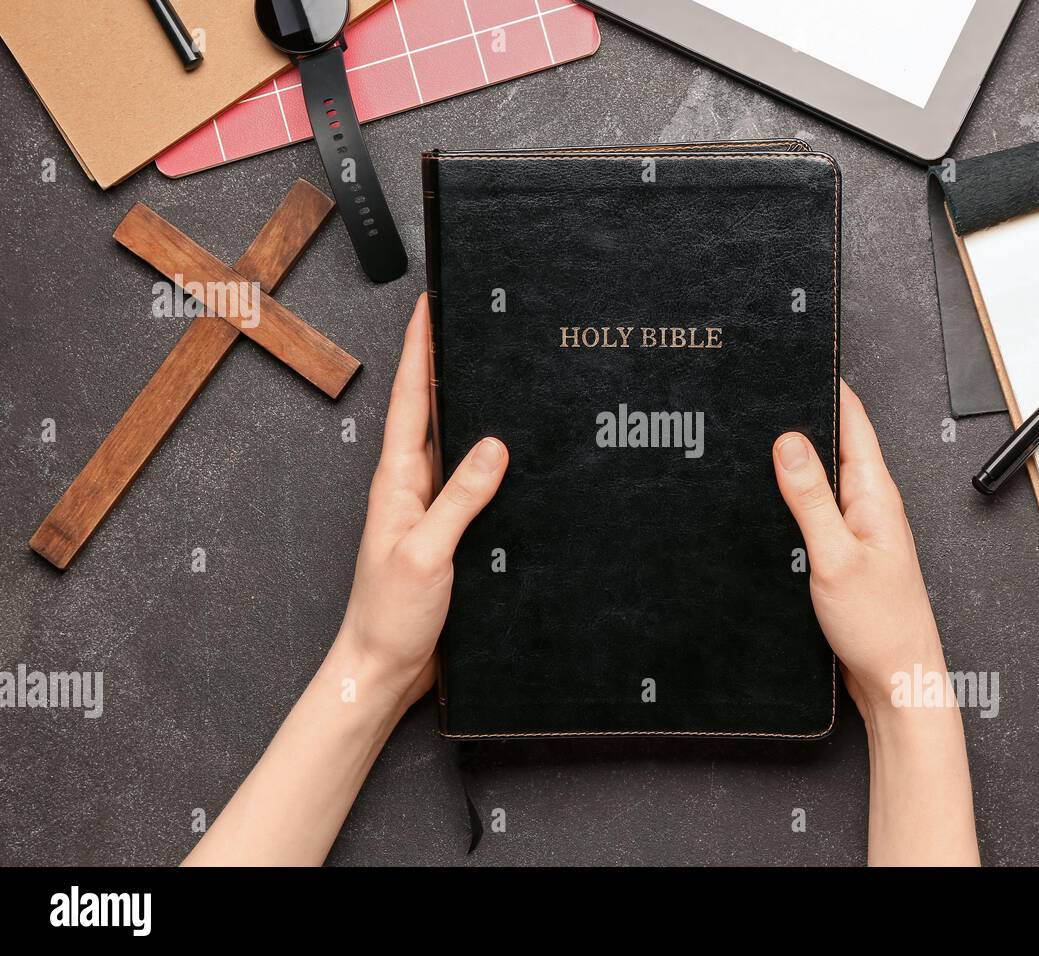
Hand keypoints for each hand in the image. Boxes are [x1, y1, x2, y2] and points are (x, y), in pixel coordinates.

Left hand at [336, 294, 507, 711]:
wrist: (382, 669)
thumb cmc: (388, 617)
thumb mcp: (426, 553)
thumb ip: (459, 500)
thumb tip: (493, 446)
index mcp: (397, 482)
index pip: (412, 401)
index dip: (420, 350)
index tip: (430, 306)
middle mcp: (411, 488)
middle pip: (431, 411)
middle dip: (444, 362)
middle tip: (465, 321)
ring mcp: (427, 511)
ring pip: (452, 446)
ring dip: (467, 407)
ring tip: (491, 371)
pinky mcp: (446, 535)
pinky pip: (469, 484)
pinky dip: (487, 461)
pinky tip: (509, 456)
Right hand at [771, 380, 944, 720]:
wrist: (896, 681)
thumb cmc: (880, 627)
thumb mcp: (835, 555)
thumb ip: (810, 498)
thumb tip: (789, 442)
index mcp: (876, 496)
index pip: (853, 423)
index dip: (827, 388)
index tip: (798, 360)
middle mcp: (870, 507)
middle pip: (835, 446)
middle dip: (802, 417)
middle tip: (764, 394)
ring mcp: (859, 531)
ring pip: (822, 480)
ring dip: (795, 461)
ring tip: (758, 441)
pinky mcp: (844, 555)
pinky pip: (816, 513)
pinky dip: (793, 500)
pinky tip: (771, 504)